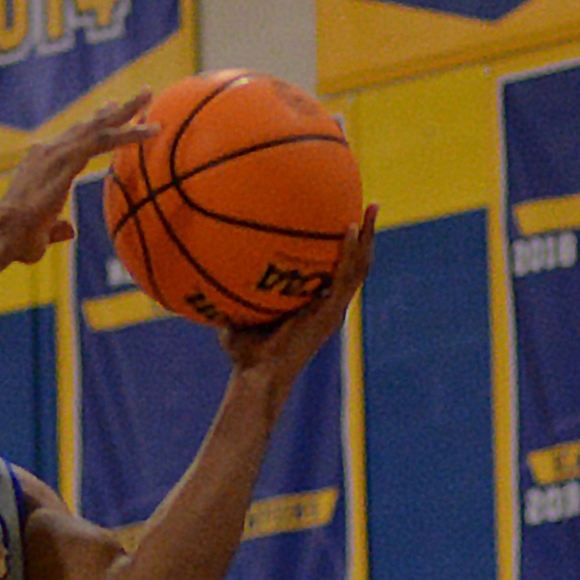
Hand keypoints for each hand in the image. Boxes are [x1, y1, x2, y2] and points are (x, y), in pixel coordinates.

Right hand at [0, 92, 156, 265]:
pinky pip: (105, 140)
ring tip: (148, 95)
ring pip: (99, 126)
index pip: (71, 138)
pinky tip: (152, 130)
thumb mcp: (42, 233)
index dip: (92, 125)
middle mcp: (48, 151)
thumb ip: (58, 228)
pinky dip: (130, 133)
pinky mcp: (69, 159)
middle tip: (141, 95)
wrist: (5, 232)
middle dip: (115, 110)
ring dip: (127, 111)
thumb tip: (69, 231)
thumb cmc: (18, 240)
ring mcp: (58, 152)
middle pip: (87, 125)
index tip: (109, 110)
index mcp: (39, 163)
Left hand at [219, 204, 378, 392]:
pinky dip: (350, 252)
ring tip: (371, 207)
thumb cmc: (243, 351)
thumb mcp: (236, 312)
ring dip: (367, 237)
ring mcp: (333, 308)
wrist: (257, 375)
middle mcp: (329, 304)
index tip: (344, 219)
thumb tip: (207, 261)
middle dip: (364, 234)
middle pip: (355, 263)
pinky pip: (346, 277)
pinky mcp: (331, 312)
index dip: (343, 247)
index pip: (336, 270)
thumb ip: (232, 289)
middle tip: (369, 205)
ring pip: (359, 266)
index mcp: (314, 304)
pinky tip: (350, 229)